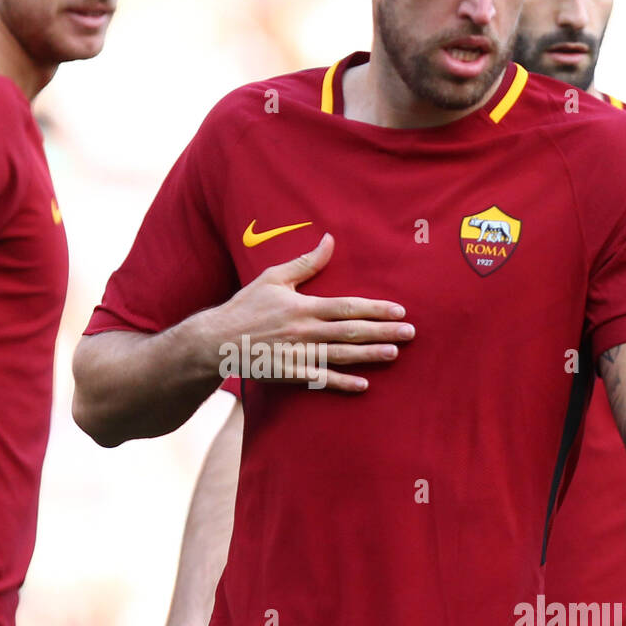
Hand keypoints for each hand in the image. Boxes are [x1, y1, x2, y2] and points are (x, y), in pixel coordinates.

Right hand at [210, 233, 414, 391]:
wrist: (215, 342)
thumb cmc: (244, 307)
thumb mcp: (272, 278)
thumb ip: (305, 263)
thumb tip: (330, 240)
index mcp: (303, 306)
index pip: (347, 306)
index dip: (375, 308)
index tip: (398, 310)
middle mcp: (304, 331)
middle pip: (351, 332)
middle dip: (383, 332)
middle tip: (410, 333)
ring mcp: (298, 354)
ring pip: (341, 356)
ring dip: (369, 356)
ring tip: (394, 354)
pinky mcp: (290, 374)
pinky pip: (321, 379)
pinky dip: (342, 383)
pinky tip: (363, 385)